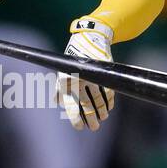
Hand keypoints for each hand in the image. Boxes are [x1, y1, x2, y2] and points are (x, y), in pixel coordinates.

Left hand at [56, 15, 115, 130]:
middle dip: (91, 119)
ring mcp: (91, 77)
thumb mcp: (62, 72)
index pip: (71, 105)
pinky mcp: (102, 73)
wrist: (88, 39)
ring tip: (103, 118)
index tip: (79, 127)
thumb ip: (59, 88)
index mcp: (66, 82)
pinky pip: (107, 91)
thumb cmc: (72, 60)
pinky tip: (109, 107)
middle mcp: (78, 81)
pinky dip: (109, 101)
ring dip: (101, 111)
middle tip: (94, 127)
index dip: (75, 118)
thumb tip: (57, 102)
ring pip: (98, 100)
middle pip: (87, 105)